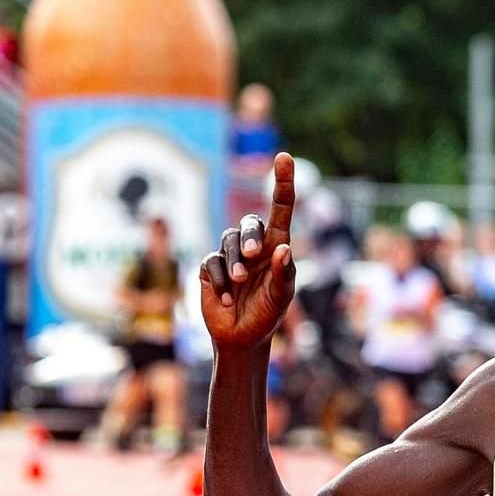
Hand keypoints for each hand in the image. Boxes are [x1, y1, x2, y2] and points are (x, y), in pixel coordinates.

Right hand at [201, 153, 295, 347]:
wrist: (242, 338)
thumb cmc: (267, 314)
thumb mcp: (281, 297)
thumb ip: (283, 274)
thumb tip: (283, 249)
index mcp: (276, 247)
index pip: (280, 209)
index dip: (283, 183)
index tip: (284, 157)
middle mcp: (253, 246)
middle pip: (249, 223)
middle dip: (250, 236)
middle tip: (254, 256)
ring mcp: (230, 256)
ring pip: (228, 240)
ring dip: (235, 262)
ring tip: (240, 283)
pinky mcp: (210, 269)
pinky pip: (212, 263)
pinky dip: (220, 280)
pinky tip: (226, 298)